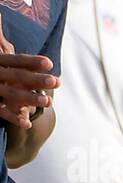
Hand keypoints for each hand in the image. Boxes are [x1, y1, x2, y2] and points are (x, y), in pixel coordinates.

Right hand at [0, 12, 56, 130]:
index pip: (15, 60)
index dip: (31, 61)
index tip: (49, 63)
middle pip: (16, 77)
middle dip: (36, 80)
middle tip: (56, 82)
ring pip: (10, 95)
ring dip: (29, 99)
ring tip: (48, 102)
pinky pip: (0, 112)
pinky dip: (13, 118)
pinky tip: (28, 123)